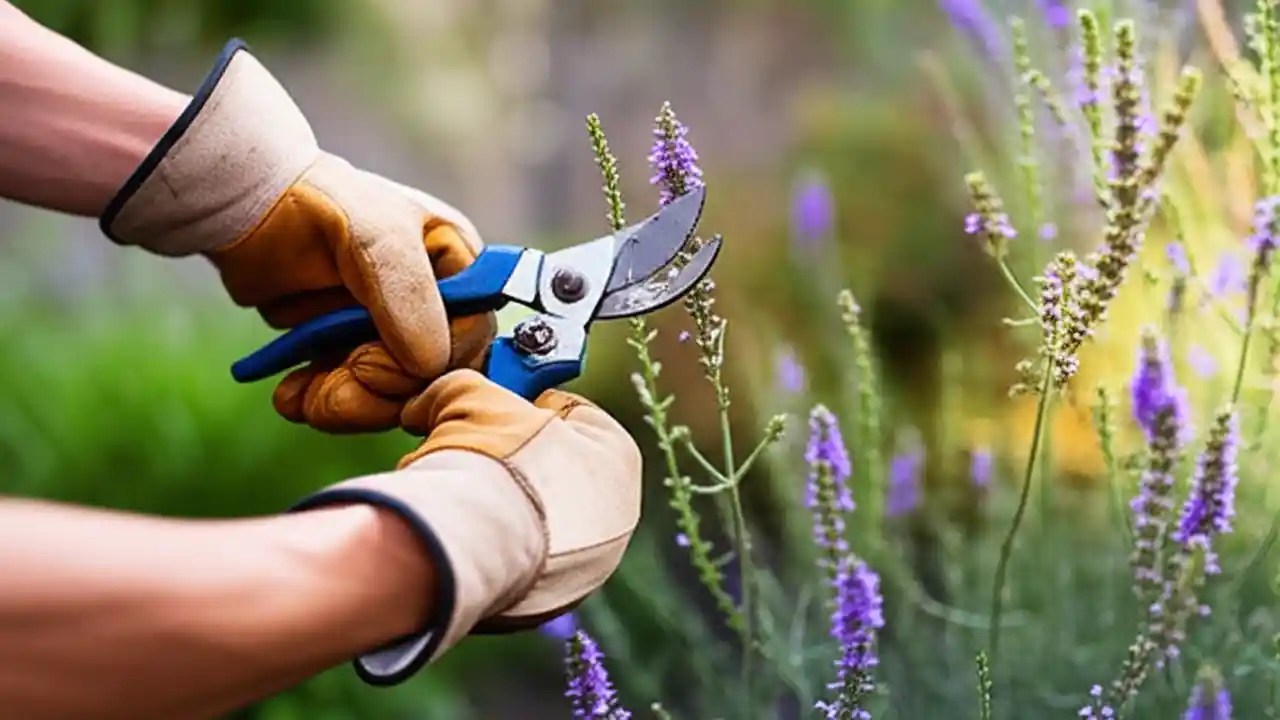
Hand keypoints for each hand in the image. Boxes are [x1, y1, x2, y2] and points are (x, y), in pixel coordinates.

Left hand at [99, 39, 493, 431]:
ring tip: (304, 397)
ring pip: (389, 397)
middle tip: (333, 386)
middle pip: (430, 378)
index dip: (428, 363)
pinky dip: (321, 403)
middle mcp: (433, 308)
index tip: (368, 361)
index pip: (470, 338)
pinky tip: (292, 395)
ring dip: (346, 405)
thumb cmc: (322, 204)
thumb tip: (430, 365)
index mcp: (458, 270)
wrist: (248, 211)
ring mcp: (391, 334)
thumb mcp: (378, 237)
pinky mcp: (351, 352)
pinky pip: (351, 397)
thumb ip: (411, 298)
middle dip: (379, 391)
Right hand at [290, 369, 642, 684]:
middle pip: (562, 471)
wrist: (470, 547)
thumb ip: (456, 391)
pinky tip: (472, 540)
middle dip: (520, 463)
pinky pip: (527, 562)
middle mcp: (620, 513)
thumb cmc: (487, 463)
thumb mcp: (470, 399)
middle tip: (474, 460)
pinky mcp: (556, 600)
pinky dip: (502, 550)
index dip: (527, 409)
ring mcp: (592, 563)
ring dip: (509, 510)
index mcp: (618, 455)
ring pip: (544, 522)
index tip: (493, 415)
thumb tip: (423, 407)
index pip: (573, 415)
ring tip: (468, 504)